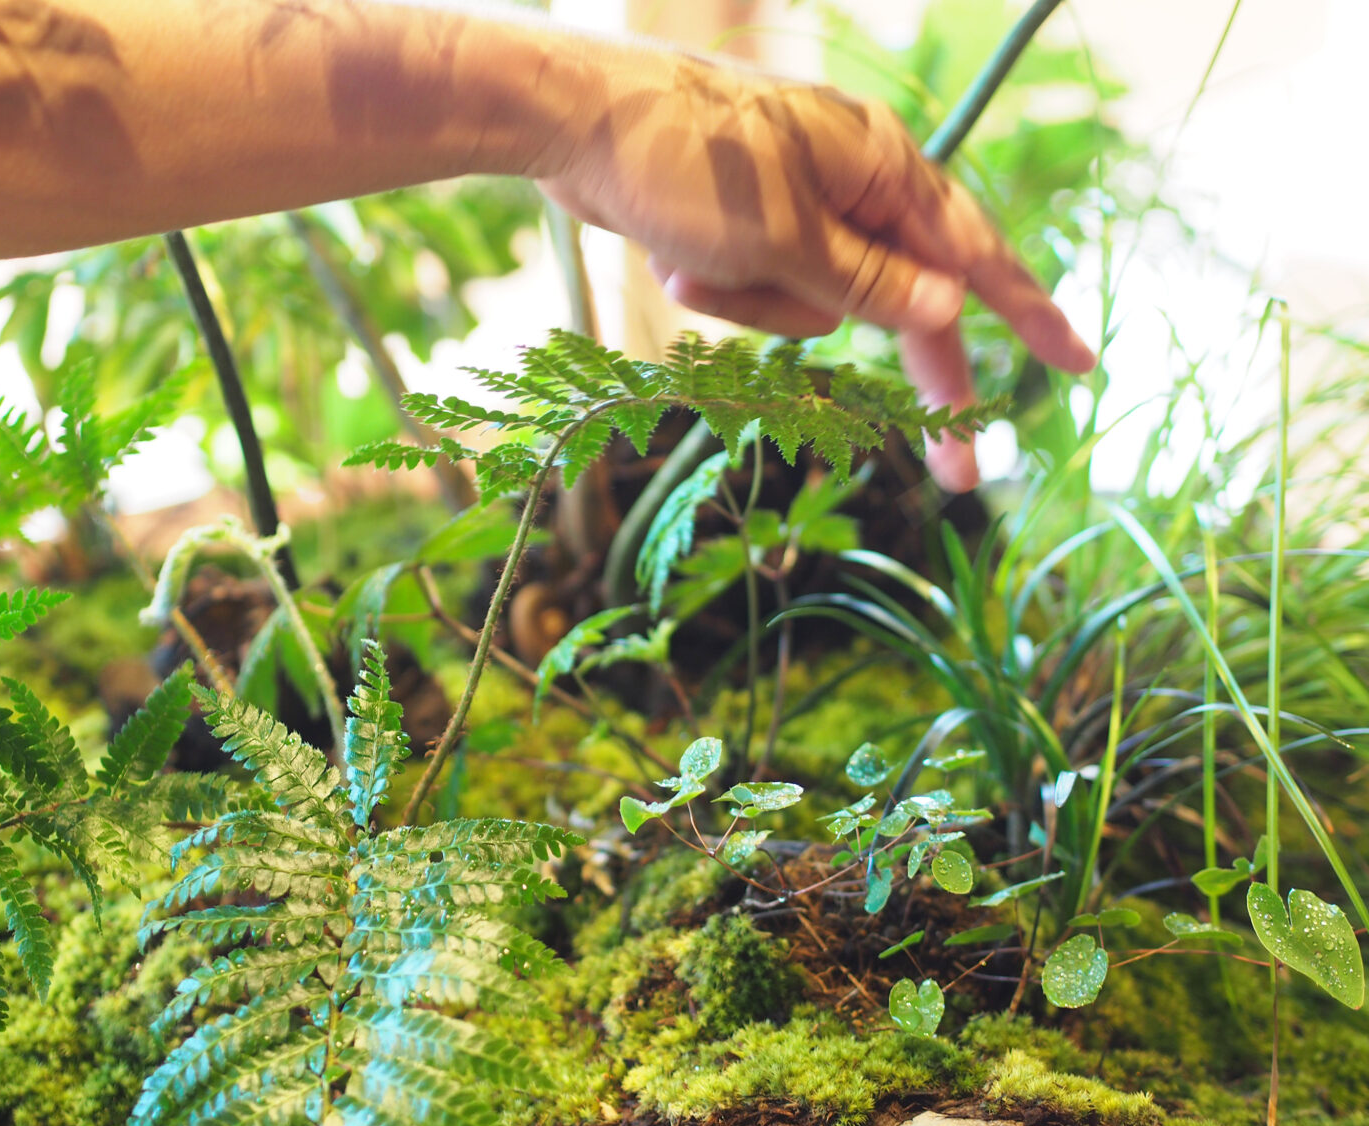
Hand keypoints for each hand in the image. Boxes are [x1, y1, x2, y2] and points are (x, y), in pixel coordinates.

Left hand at [537, 55, 1096, 490]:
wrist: (573, 124)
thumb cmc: (686, 162)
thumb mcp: (786, 238)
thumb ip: (870, 285)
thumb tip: (949, 313)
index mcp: (881, 167)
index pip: (977, 255)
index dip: (1030, 317)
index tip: (1077, 364)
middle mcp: (851, 185)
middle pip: (904, 302)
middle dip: (910, 375)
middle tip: (954, 476)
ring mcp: (796, 208)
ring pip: (814, 308)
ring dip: (756, 303)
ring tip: (701, 257)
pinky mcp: (745, 228)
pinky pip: (759, 290)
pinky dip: (719, 286)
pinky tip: (674, 253)